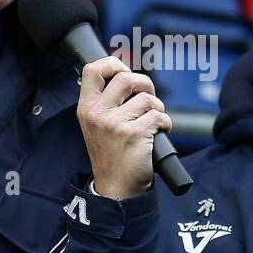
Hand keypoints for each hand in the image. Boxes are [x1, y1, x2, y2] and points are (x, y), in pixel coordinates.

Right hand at [75, 57, 170, 199]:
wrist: (115, 189)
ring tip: (153, 123)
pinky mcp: (135, 134)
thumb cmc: (111, 156)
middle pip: (126, 78)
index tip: (124, 72)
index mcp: (86, 109)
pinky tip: (159, 134)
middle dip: (145, 85)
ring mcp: (115, 124)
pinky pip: (159, 116)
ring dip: (157, 109)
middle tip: (148, 99)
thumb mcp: (97, 126)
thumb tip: (128, 77)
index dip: (112, 64)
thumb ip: (106, 102)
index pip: (92, 70)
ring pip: (147, 99)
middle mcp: (98, 114)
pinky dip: (165, 124)